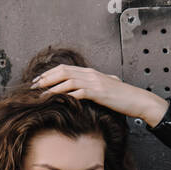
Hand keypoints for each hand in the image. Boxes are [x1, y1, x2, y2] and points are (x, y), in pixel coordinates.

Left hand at [30, 64, 168, 125]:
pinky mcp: (98, 92)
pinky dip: (65, 95)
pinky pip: (78, 92)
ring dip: (52, 87)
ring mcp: (94, 82)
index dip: (49, 74)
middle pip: (63, 72)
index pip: (65, 69)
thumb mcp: (105, 89)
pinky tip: (57, 100)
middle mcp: (90, 74)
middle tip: (33, 86)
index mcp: (90, 73)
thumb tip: (84, 92)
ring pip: (67, 80)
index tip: (38, 81)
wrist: (137, 100)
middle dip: (46, 78)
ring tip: (41, 94)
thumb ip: (94, 88)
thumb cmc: (122, 97)